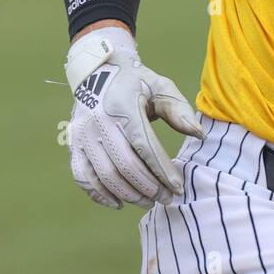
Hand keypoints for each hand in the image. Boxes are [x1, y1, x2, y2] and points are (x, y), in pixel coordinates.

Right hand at [63, 25, 204, 209]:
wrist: (96, 71)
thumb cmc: (135, 81)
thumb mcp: (160, 86)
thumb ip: (179, 110)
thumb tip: (199, 134)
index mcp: (124, 107)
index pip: (145, 146)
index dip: (162, 170)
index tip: (178, 187)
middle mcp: (100, 122)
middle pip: (125, 165)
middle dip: (148, 187)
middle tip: (166, 198)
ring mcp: (84, 135)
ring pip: (105, 175)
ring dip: (128, 194)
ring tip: (148, 202)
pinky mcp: (74, 144)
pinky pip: (83, 176)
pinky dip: (99, 194)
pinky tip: (119, 203)